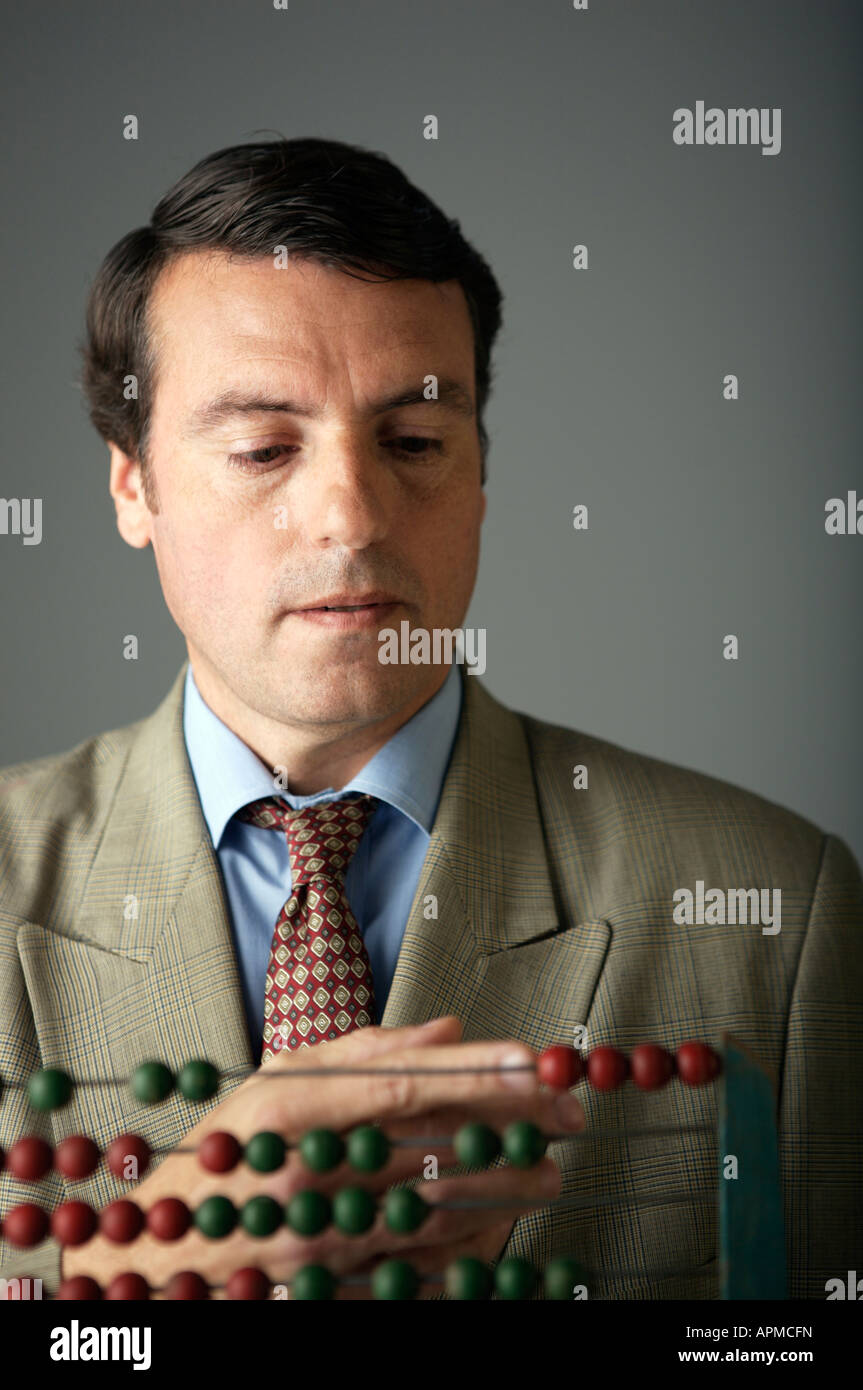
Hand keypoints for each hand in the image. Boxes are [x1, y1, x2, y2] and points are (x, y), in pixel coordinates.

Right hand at [62, 1017, 583, 1297]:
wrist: (167, 1244)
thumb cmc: (227, 1147)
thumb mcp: (281, 1076)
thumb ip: (367, 1049)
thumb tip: (450, 1029)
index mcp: (291, 1110)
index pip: (405, 1086)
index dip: (476, 1071)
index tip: (532, 1060)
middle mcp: (305, 1174)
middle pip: (433, 1148)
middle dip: (513, 1129)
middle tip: (568, 1114)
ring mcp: (317, 1237)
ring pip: (436, 1211)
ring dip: (505, 1191)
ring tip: (550, 1172)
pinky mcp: (327, 1285)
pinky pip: (413, 1273)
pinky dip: (466, 1251)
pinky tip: (502, 1230)